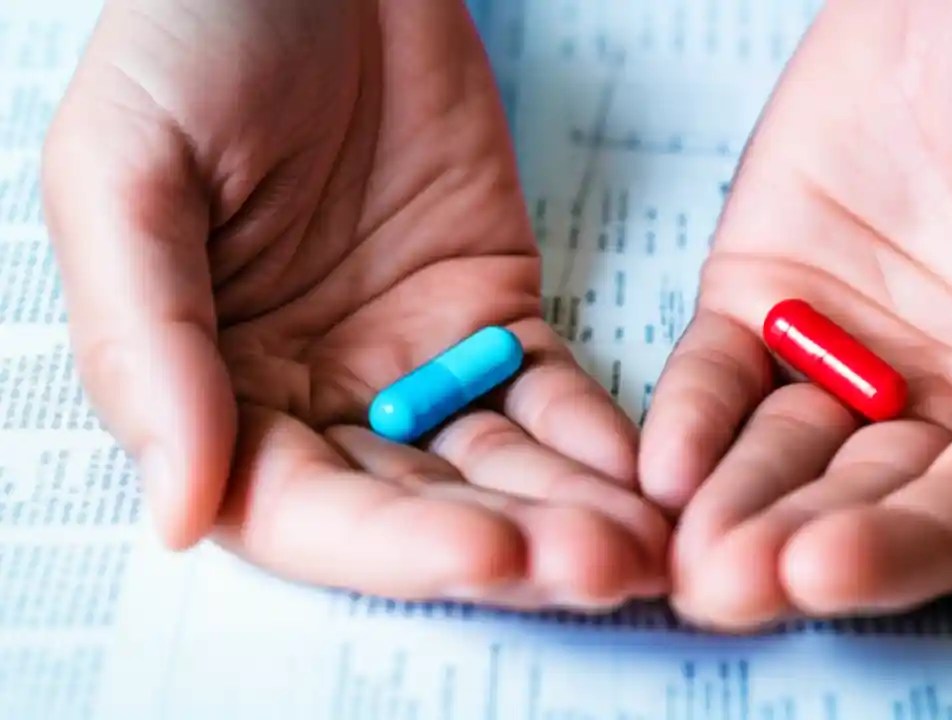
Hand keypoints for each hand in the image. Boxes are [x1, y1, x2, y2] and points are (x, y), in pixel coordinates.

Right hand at [43, 0, 667, 608]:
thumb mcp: (128, 173)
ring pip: (497, 466)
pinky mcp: (496, 314)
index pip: (299, 509)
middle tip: (600, 566)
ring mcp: (415, 361)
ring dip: (570, 512)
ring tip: (643, 545)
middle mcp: (316, 396)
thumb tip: (180, 512)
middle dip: (511, 545)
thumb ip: (148, 343)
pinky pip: (553, 395)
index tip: (485, 552)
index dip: (392, 546)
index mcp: (213, 385)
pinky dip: (599, 438)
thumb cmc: (193, 42)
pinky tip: (645, 474)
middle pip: (417, 507)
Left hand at [639, 0, 951, 629]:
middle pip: (869, 500)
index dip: (911, 547)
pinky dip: (693, 418)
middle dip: (802, 547)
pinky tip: (665, 466)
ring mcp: (841, 356)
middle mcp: (940, 401)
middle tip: (736, 586)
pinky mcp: (761, 302)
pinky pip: (720, 375)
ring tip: (693, 554)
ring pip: (784, 456)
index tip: (837, 569)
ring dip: (737, 506)